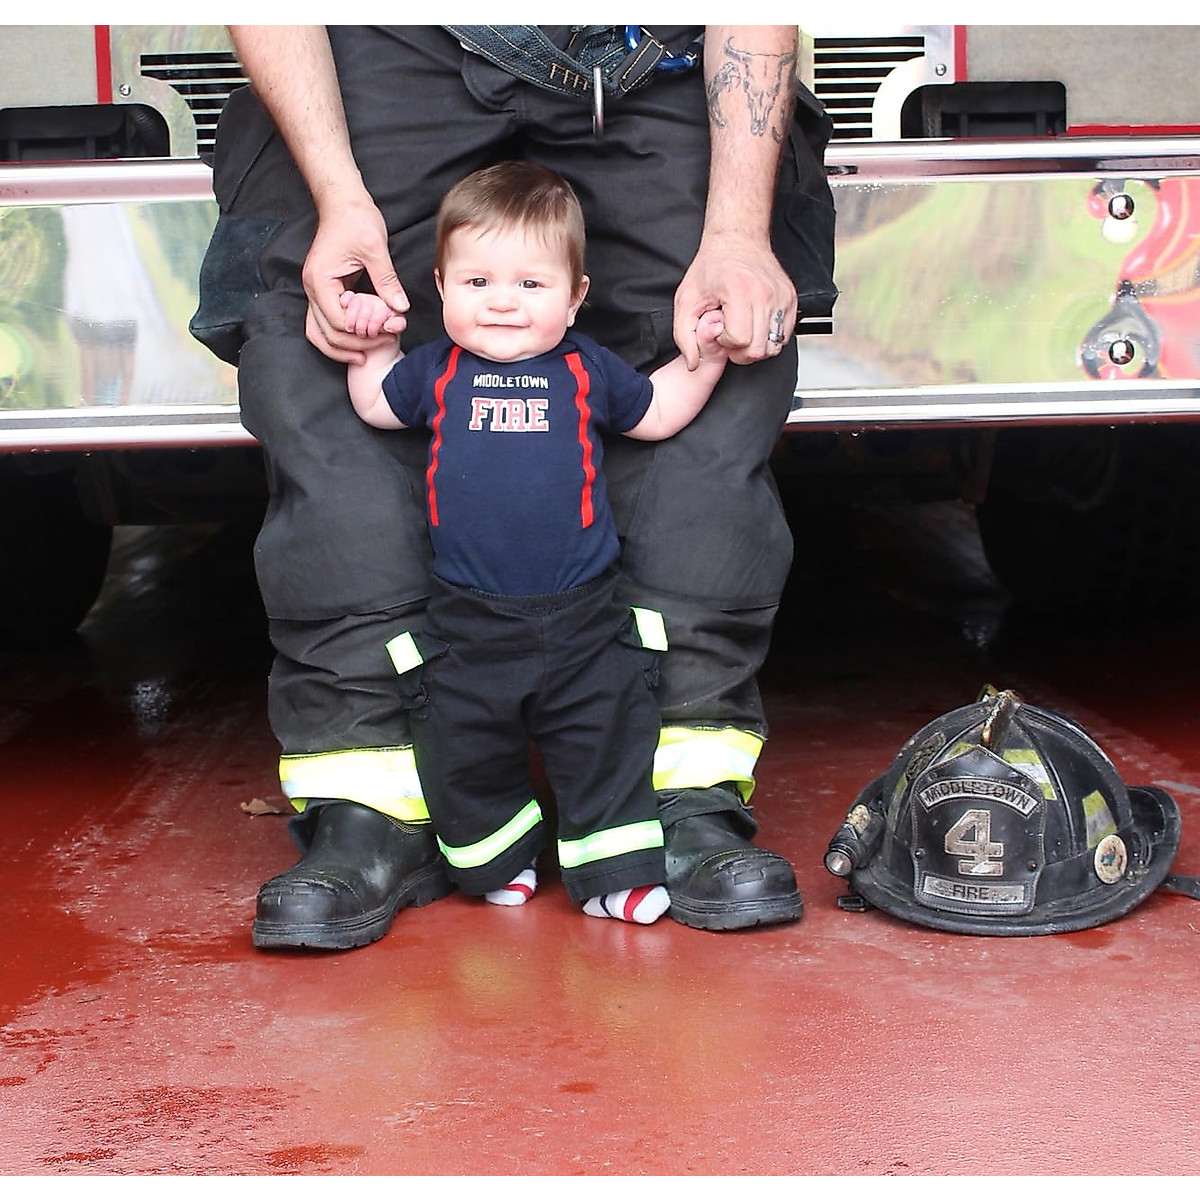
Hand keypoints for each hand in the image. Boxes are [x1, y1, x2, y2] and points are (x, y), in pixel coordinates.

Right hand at [301, 192, 408, 363]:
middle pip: (327, 334)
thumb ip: (386, 280)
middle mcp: (311, 288)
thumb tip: (400, 309)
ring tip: (367, 356)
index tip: (388, 331)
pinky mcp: (323, 290)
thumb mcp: (375, 248)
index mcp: (320, 280)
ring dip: (342, 348)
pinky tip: (360, 340)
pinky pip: (324, 323)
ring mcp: (314, 291)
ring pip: (319, 333)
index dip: (364, 333)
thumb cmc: (356, 218)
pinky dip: (339, 336)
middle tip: (384, 344)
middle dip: (356, 345)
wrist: (342, 201)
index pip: (338, 322)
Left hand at [673, 231, 796, 367]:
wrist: (737, 239)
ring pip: (774, 346)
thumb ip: (683, 336)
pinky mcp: (791, 299)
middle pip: (758, 350)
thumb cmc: (711, 267)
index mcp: (739, 291)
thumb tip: (692, 363)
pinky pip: (784, 335)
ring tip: (742, 330)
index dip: (725, 343)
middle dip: (740, 351)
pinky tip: (754, 325)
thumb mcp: (686, 300)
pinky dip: (768, 337)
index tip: (719, 329)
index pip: (739, 341)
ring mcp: (782, 296)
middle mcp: (765, 293)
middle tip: (729, 334)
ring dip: (755, 347)